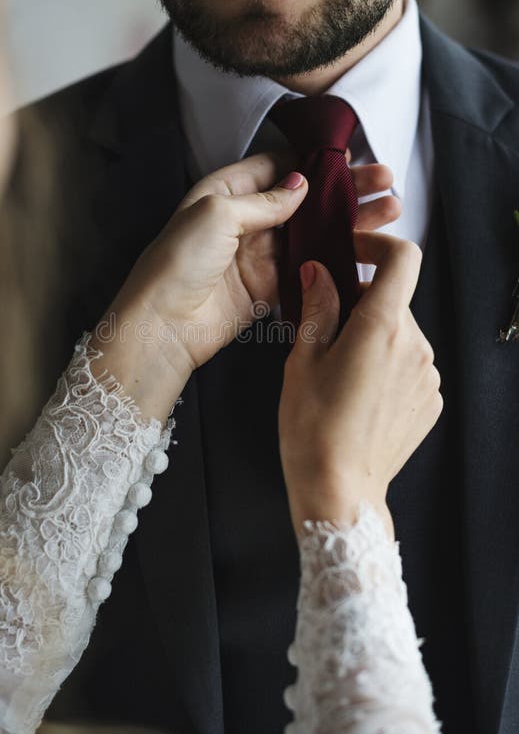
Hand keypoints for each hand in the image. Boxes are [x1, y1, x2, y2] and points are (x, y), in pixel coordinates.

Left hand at [92, 154, 399, 421]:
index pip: (278, 167)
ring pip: (312, 233)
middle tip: (385, 183)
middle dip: (345, 191)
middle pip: (304, 200)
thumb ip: (264, 199)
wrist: (163, 325)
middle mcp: (244, 220)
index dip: (316, 163)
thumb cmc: (177, 262)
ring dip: (348, 223)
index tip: (351, 160)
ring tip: (388, 212)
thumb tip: (302, 183)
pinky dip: (335, 259)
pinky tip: (364, 252)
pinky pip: (307, 267)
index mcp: (226, 192)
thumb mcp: (217, 214)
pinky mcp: (268, 287)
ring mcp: (258, 255)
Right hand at [278, 233, 442, 539]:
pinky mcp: (430, 400)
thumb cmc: (313, 427)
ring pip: (401, 333)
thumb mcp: (303, 359)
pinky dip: (387, 364)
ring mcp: (428, 375)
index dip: (379, 244)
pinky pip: (410, 365)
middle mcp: (416, 346)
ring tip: (339, 368)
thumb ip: (317, 306)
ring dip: (374, 335)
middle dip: (362, 301)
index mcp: (382, 327)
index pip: (403, 259)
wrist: (339, 489)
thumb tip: (319, 271)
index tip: (355, 250)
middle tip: (326, 325)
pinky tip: (358, 392)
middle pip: (394, 300)